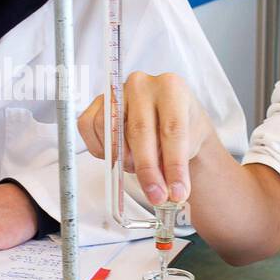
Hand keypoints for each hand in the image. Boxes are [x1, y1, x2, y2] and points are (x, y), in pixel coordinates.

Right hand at [77, 71, 215, 205]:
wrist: (171, 115)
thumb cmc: (183, 126)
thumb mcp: (190, 143)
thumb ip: (177, 163)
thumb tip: (167, 192)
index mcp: (171, 87)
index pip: (172, 130)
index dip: (174, 166)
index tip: (176, 192)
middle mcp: (142, 84)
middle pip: (140, 132)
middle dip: (148, 171)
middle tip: (156, 196)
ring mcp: (116, 91)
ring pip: (111, 132)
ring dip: (123, 160)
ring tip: (137, 166)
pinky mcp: (97, 102)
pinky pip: (89, 128)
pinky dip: (102, 150)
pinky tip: (118, 157)